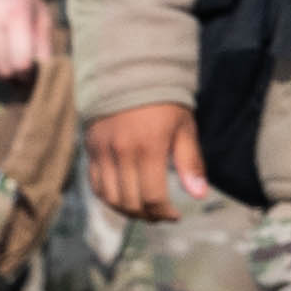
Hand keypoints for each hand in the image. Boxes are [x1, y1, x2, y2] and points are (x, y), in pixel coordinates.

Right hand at [0, 0, 54, 83]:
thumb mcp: (39, 12)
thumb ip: (43, 43)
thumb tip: (42, 72)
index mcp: (14, 11)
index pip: (20, 61)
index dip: (27, 70)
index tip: (28, 66)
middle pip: (2, 67)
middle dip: (12, 71)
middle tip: (15, 62)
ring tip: (2, 57)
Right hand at [85, 103, 208, 219]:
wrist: (132, 75)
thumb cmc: (166, 103)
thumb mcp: (185, 128)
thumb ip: (190, 163)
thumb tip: (199, 195)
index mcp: (149, 146)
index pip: (153, 196)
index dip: (164, 213)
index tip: (175, 216)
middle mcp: (122, 151)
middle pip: (130, 201)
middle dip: (147, 215)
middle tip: (161, 216)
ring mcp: (102, 151)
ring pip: (110, 197)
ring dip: (127, 210)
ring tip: (144, 211)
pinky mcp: (90, 149)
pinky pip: (96, 184)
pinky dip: (109, 198)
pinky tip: (125, 199)